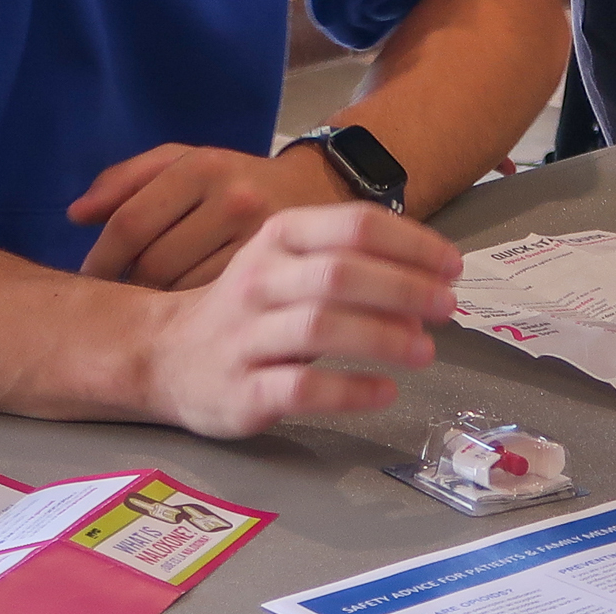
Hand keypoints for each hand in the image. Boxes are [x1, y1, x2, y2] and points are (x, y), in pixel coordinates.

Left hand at [71, 141, 351, 289]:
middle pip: (154, 263)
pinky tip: (189, 313)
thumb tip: (75, 215)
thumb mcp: (185, 162)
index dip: (101, 258)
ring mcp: (261, 240)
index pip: (131, 222)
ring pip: (182, 291)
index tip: (91, 276)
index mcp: (202, 167)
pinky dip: (194, 313)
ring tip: (156, 305)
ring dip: (159, 304)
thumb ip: (126, 181)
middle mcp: (233, 200)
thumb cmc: (236, 179)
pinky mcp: (281, 275)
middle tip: (123, 295)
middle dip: (129, 284)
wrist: (324, 191)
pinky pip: (215, 307)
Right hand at [140, 205, 459, 438]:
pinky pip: (301, 388)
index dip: (411, 243)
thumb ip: (351, 260)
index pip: (353, 224)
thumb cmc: (248, 306)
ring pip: (320, 326)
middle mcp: (260, 280)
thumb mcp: (288, 261)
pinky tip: (384, 391)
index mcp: (279, 237)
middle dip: (404, 288)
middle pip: (340, 273)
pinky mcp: (241, 392)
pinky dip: (350, 390)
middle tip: (448, 308)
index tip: (452, 267)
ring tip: (425, 350)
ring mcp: (247, 336)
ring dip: (383, 336)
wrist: (163, 355)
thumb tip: (432, 278)